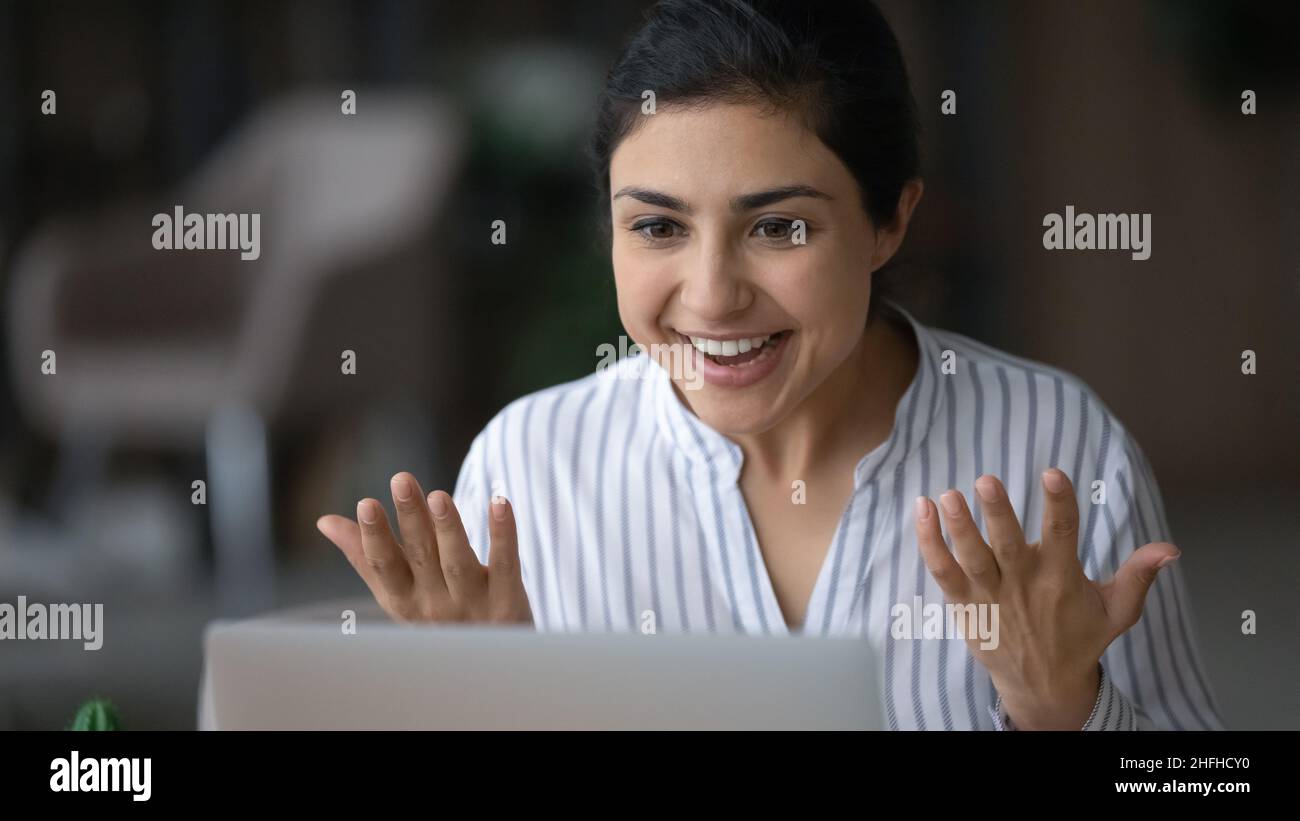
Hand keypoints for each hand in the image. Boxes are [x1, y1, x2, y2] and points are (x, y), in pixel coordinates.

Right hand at [316, 472, 531, 624]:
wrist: (491, 667)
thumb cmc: (438, 620)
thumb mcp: (399, 594)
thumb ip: (365, 557)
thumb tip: (325, 521)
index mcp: (405, 600)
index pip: (385, 566)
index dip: (374, 536)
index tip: (366, 503)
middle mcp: (436, 605)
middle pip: (422, 556)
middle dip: (411, 518)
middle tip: (402, 480)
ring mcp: (474, 605)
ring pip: (459, 563)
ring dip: (449, 529)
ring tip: (438, 495)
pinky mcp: (509, 601)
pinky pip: (506, 564)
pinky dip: (503, 535)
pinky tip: (500, 502)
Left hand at [915, 469, 1179, 729]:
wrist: (1043, 686)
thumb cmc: (1080, 639)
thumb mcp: (1117, 611)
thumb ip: (1138, 576)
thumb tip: (1171, 548)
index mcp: (1060, 577)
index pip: (1062, 534)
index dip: (1059, 503)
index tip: (1053, 473)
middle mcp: (1023, 583)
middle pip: (1007, 544)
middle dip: (997, 512)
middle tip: (986, 480)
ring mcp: (990, 594)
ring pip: (971, 557)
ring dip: (958, 526)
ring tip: (947, 496)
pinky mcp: (965, 604)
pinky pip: (943, 571)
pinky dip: (930, 543)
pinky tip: (922, 510)